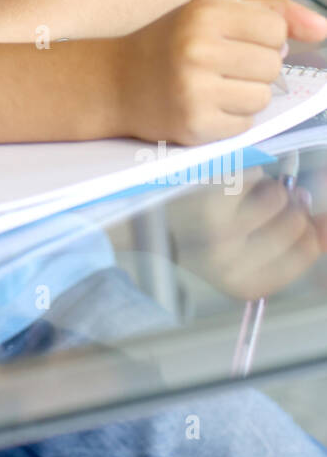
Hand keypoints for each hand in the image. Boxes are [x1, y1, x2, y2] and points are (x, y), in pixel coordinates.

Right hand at [115, 0, 326, 145]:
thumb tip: (324, 29)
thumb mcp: (212, 12)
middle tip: (220, 66)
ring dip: (245, 94)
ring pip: (263, 96)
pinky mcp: (194, 123)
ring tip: (213, 86)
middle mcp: (198, 48)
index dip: (264, 39)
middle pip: (273, 65)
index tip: (236, 41)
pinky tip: (203, 105)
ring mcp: (195, 88)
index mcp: (204, 12)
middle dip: (255, 68)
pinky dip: (231, 118)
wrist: (114, 81)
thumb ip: (272, 12)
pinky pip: (245, 123)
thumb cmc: (170, 44)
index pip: (276, 30)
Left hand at [179, 167, 326, 300]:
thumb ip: (294, 243)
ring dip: (264, 187)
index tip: (289, 214)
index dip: (306, 225)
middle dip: (286, 205)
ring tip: (236, 196)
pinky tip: (219, 184)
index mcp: (248, 284)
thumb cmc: (203, 235)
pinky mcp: (208, 198)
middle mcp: (236, 264)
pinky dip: (244, 172)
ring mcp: (220, 231)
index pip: (308, 247)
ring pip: (278, 194)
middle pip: (297, 220)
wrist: (147, 219)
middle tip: (258, 203)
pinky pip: (254, 174)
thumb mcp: (248, 254)